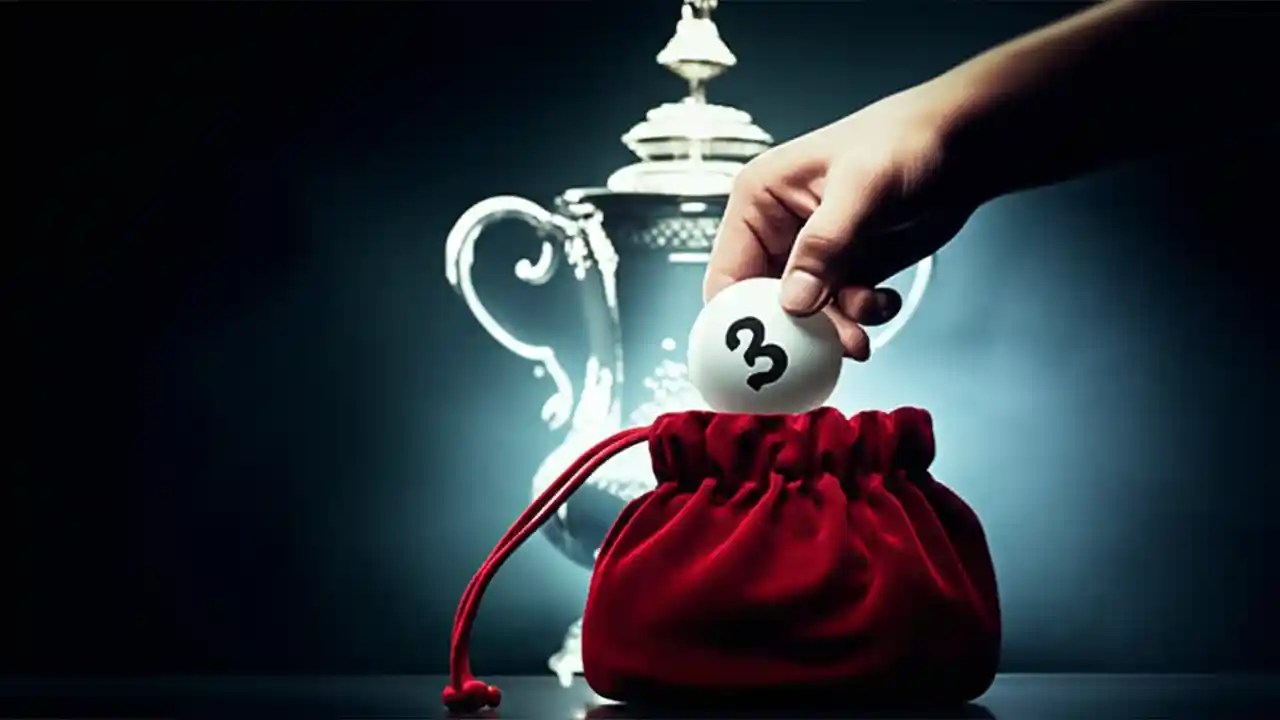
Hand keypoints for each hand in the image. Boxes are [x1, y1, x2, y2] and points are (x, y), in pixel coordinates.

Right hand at [704, 78, 983, 359]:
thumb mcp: (861, 190)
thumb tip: (794, 302)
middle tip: (832, 346)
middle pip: (764, 306)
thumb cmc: (904, 142)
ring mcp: (811, 254)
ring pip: (804, 316)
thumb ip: (824, 246)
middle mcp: (777, 231)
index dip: (742, 318)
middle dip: (798, 330)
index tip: (772, 349)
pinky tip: (883, 298)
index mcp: (758, 202)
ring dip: (835, 329)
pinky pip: (838, 312)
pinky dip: (860, 316)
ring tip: (863, 328)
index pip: (727, 276)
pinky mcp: (843, 269)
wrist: (960, 147)